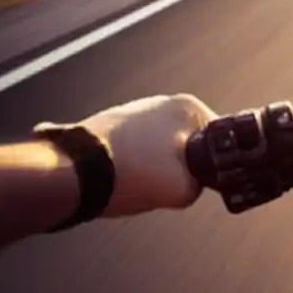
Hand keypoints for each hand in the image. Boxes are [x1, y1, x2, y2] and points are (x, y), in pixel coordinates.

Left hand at [36, 94, 215, 216]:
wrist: (73, 174)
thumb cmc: (131, 174)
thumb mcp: (185, 189)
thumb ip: (201, 183)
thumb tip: (192, 183)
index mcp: (189, 107)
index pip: (219, 142)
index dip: (211, 169)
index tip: (197, 184)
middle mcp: (162, 102)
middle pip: (187, 145)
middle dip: (179, 167)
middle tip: (165, 187)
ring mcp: (132, 111)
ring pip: (158, 149)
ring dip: (152, 167)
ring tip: (137, 184)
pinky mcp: (108, 125)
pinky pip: (131, 150)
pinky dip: (129, 165)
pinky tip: (119, 178)